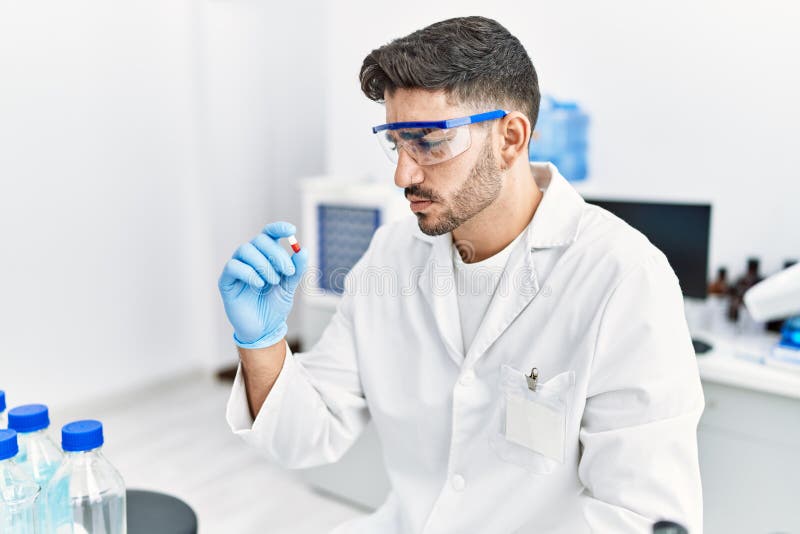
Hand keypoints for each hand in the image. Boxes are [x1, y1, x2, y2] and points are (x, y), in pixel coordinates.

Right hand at [218, 221, 308, 347]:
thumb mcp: (289, 287)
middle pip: (259, 240)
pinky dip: (249, 273)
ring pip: (245, 250)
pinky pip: (233, 266)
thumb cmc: (274, 307)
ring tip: (273, 282)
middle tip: (287, 271)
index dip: (278, 228)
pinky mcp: (226, 281)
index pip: (269, 234)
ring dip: (263, 264)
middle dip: (276, 254)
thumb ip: (295, 270)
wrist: (264, 329)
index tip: (291, 231)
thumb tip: (303, 250)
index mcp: (266, 256)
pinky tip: (259, 285)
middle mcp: (250, 259)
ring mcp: (237, 269)